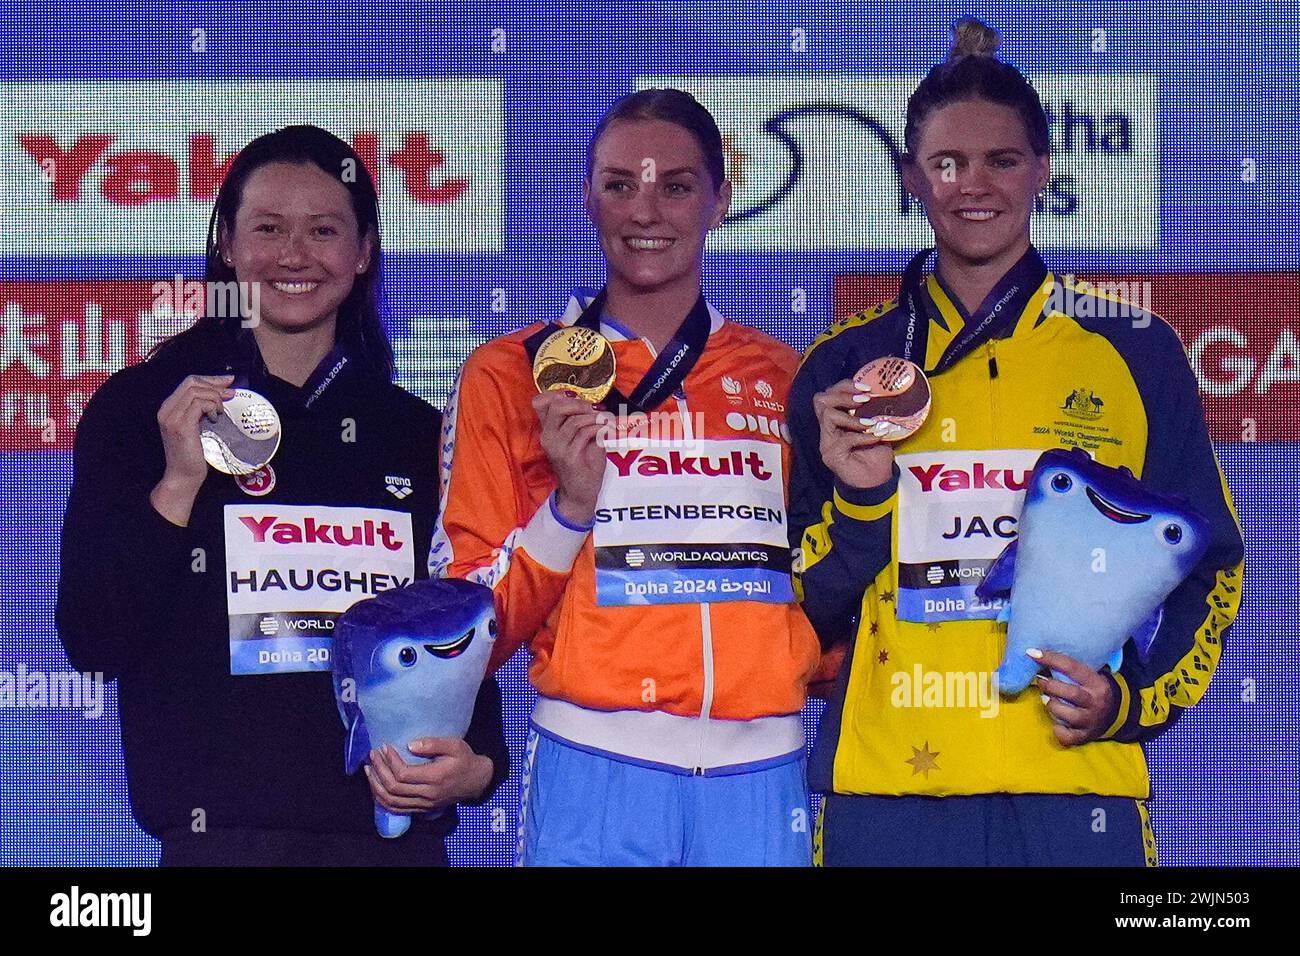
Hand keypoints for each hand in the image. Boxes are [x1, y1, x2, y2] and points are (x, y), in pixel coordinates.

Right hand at [150, 373, 235, 525]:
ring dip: (215, 398)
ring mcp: (171, 417)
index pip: (189, 382)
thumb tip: (225, 393)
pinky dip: (212, 408)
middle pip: (192, 382)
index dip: (210, 379)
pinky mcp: (180, 426)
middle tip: (231, 394)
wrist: (183, 476)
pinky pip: (199, 405)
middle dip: (215, 385)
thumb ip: (203, 410)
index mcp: (169, 408)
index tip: (228, 382)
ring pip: (196, 391)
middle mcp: (167, 410)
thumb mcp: (198, 426)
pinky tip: (216, 419)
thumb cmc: (194, 454)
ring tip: (221, 413)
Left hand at [364, 738, 493, 813]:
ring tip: (369, 770)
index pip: (403, 774)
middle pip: (394, 788)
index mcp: (435, 778)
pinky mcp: (422, 809)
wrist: (476, 781)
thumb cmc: (465, 760)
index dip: (390, 761)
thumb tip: (410, 745)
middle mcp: (427, 795)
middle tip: (373, 755)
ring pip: (391, 801)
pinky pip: (396, 809)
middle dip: (379, 770)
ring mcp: (424, 805)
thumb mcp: (455, 745)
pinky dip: (382, 800)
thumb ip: (433, 743)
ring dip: (376, 786)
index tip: (384, 747)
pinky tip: (376, 787)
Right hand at [532, 390, 606, 525]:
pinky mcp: (569, 457)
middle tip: (595, 408)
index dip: (557, 393)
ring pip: (574, 421)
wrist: (581, 493)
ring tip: (605, 420)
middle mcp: (548, 437)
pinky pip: (584, 434)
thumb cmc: (583, 464)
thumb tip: (594, 404)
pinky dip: (598, 429)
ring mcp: (557, 447)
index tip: (576, 395)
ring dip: (594, 418)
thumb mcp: (580, 439)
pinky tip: (606, 431)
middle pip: (557, 407)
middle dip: (580, 403)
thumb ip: (581, 421)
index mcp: (548, 431)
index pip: (541, 403)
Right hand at [812, 379, 895, 489]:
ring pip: (827, 415)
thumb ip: (873, 412)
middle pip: (821, 399)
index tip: (867, 388)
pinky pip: (844, 439)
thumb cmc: (876, 455)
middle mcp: (827, 429)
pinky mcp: (831, 455)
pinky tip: (875, 438)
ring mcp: (827, 442)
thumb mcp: (877, 427)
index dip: (846, 386)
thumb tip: (883, 393)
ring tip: (870, 423)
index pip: (829, 393)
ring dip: (852, 416)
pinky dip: (862, 436)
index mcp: (836, 419)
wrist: (876, 483)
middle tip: (864, 400)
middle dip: (843, 394)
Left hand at [1031, 648, 1117, 746]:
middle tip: (1040, 680)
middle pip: (1071, 693)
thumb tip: (1040, 654)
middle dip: (1050, 686)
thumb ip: (1071, 669)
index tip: (1032, 652)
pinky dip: (1058, 730)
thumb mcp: (1090, 676)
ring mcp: (1091, 721)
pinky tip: (1056, 723)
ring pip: (1068, 715)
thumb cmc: (1093, 689)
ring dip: (1052, 706)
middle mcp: (1096, 702)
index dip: (1051, 659)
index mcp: (1097, 683)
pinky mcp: (1085, 736)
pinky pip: (1067, 736)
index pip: (1073, 667)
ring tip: (1046, 699)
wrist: (1116, 714)